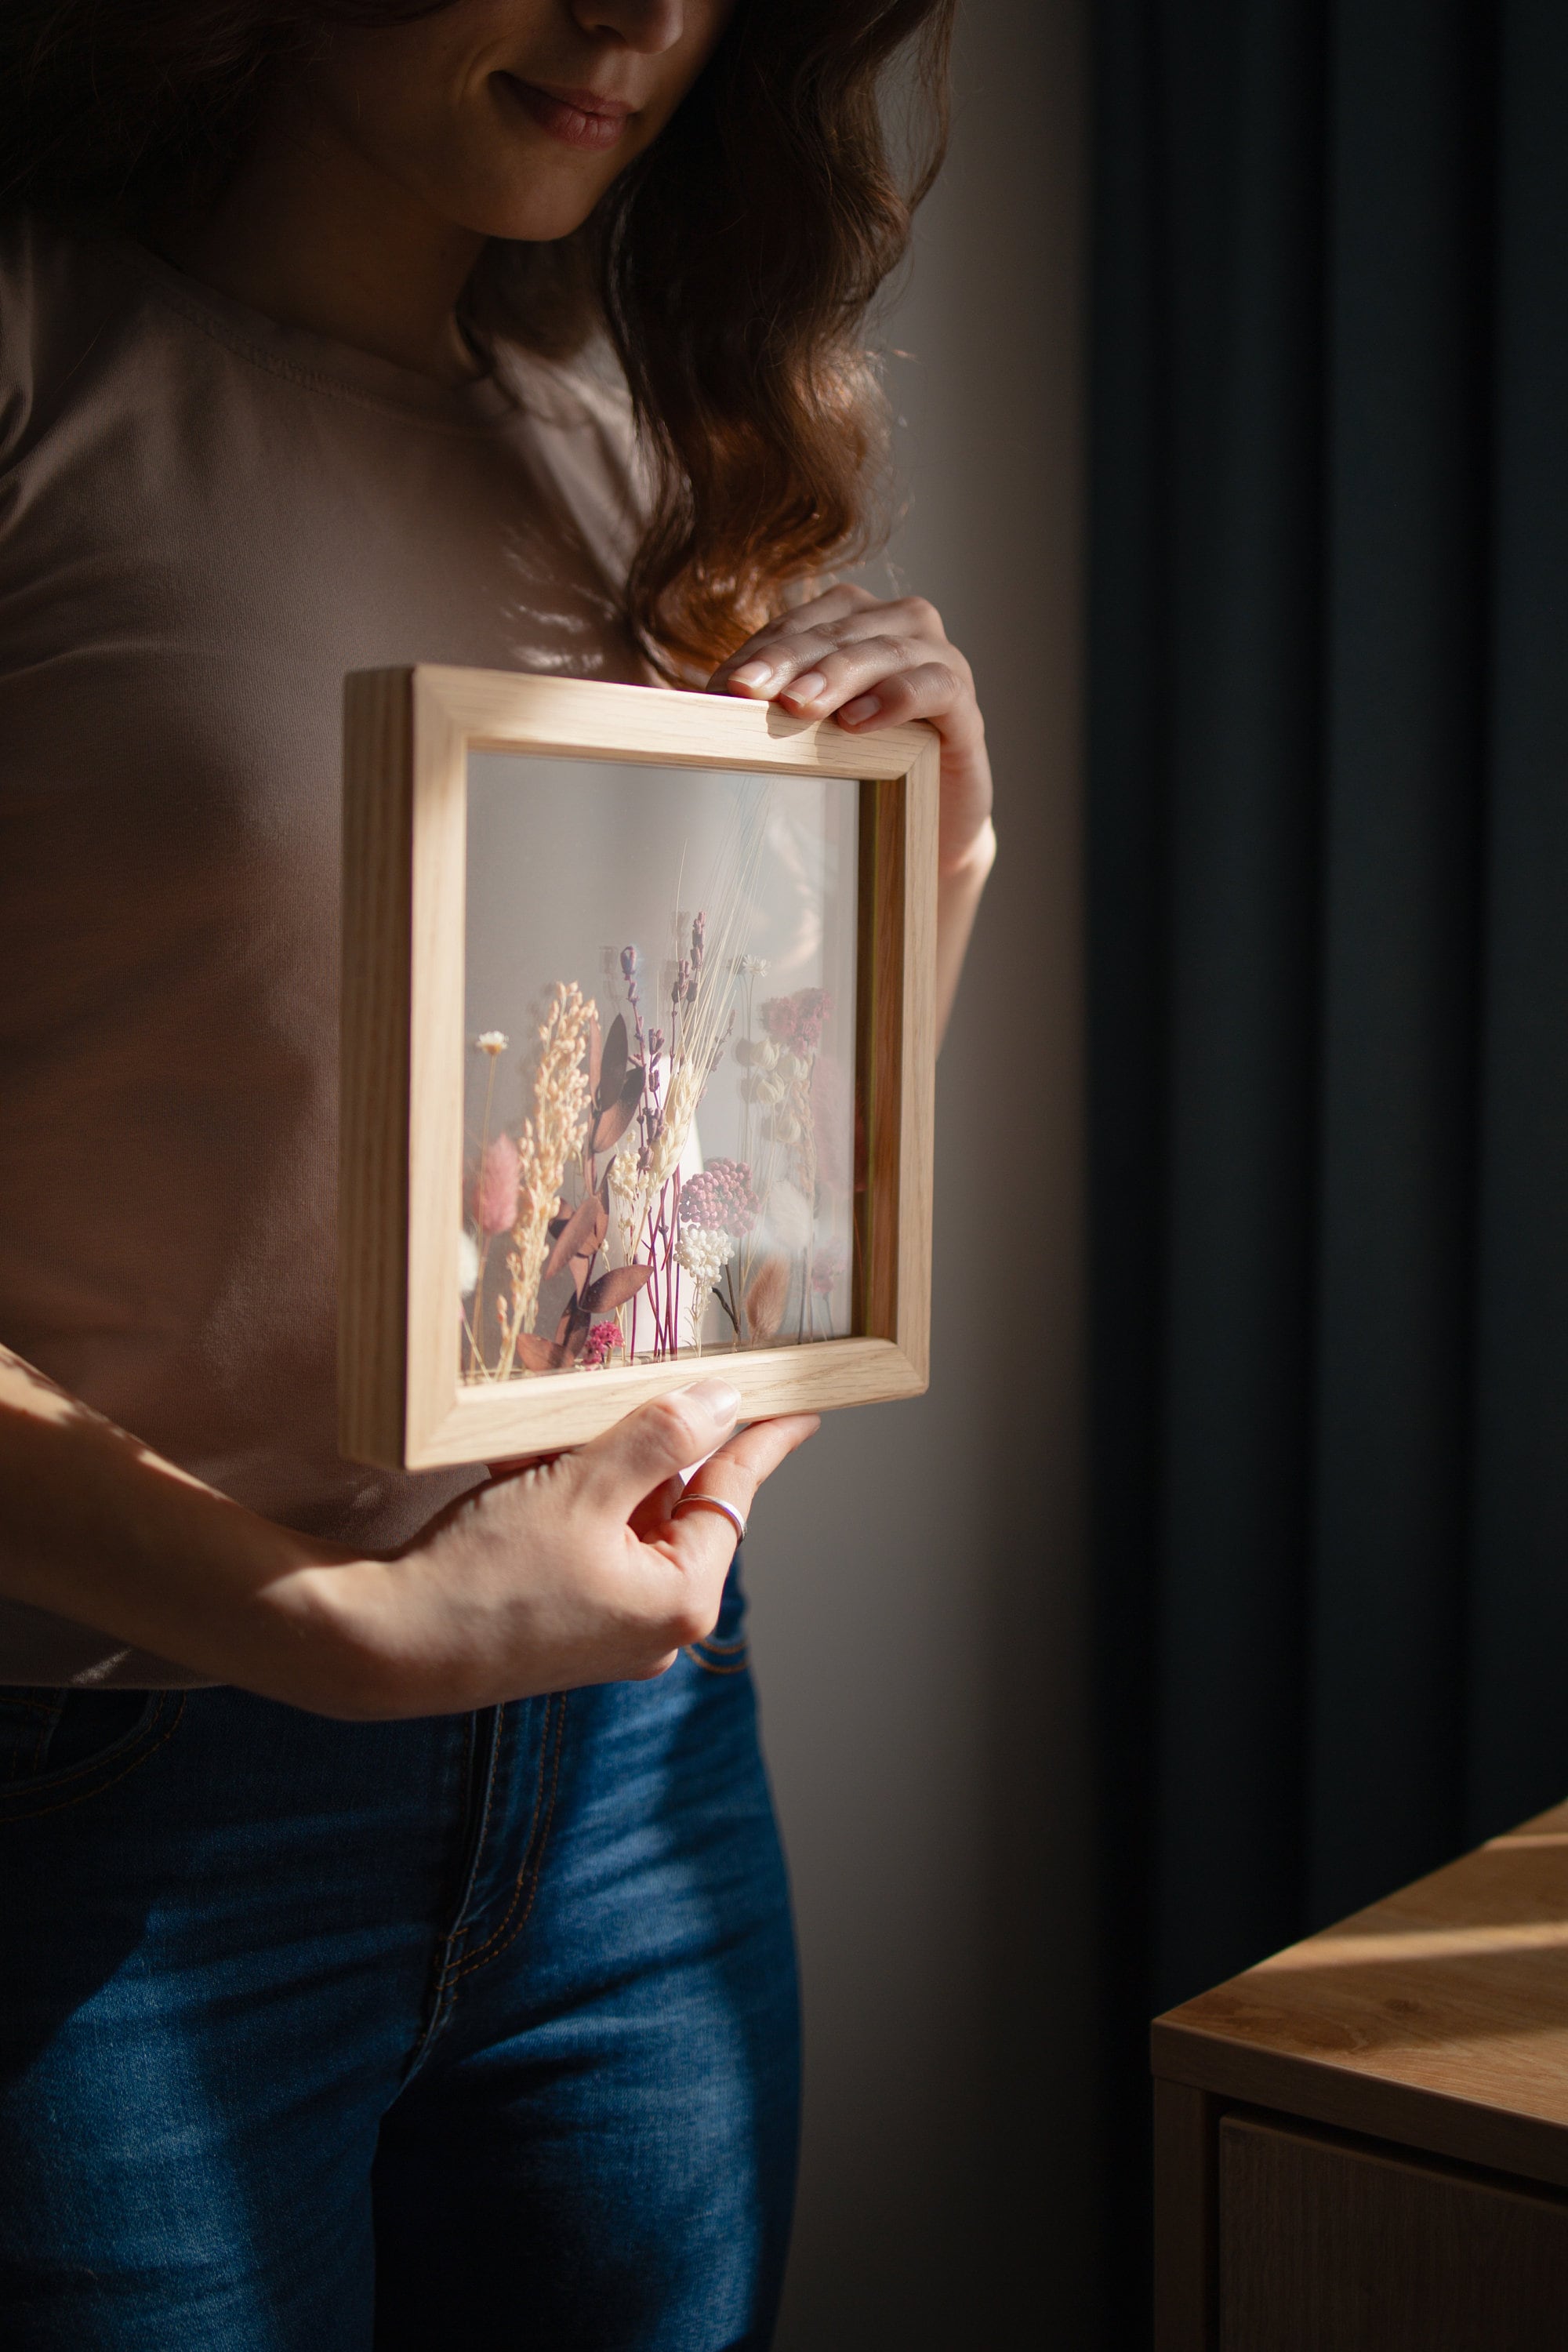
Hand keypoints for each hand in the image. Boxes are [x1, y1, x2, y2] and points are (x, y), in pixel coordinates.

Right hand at [294, 1380, 817, 1717]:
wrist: (382, 1646)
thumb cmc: (484, 1577)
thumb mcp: (582, 1489)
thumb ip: (659, 1439)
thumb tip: (721, 1404)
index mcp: (679, 1598)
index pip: (733, 1494)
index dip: (763, 1441)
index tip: (798, 1410)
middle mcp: (652, 1625)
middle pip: (673, 1503)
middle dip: (641, 1444)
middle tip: (626, 1392)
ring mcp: (606, 1629)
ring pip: (620, 1515)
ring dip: (589, 1466)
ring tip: (544, 1438)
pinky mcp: (560, 1624)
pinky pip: (580, 1540)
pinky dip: (558, 1498)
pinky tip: (517, 1471)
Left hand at [709, 584, 993, 878]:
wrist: (927, 819)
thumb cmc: (860, 765)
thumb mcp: (808, 733)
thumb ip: (768, 707)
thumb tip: (698, 706)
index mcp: (853, 618)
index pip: (798, 625)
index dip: (759, 651)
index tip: (721, 688)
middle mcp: (899, 622)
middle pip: (835, 632)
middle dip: (788, 660)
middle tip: (747, 691)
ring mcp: (938, 656)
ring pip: (882, 651)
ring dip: (836, 675)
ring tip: (799, 705)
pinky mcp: (964, 702)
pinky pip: (932, 685)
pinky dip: (895, 697)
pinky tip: (860, 720)